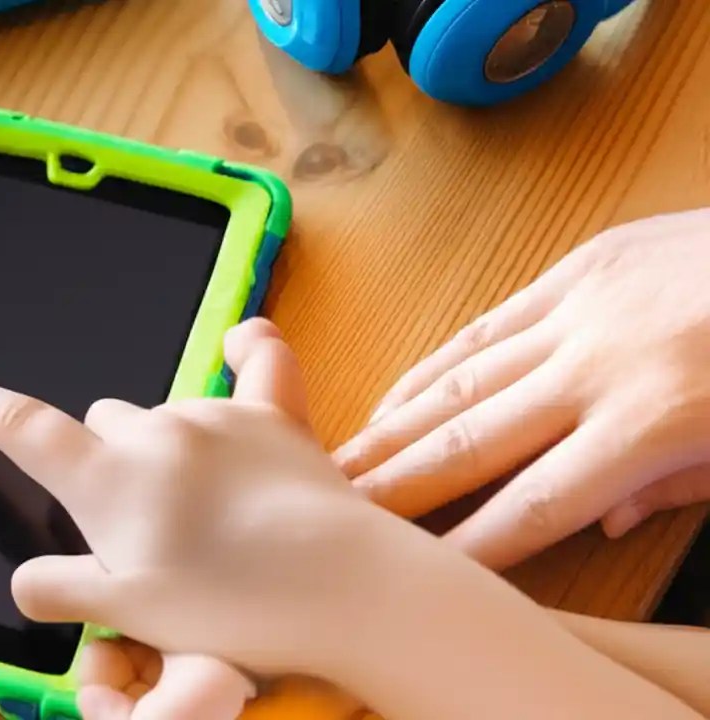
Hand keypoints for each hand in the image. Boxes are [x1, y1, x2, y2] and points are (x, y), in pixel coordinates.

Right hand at [0, 319, 419, 716]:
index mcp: (105, 477)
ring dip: (168, 447)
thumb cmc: (229, 606)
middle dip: (109, 463)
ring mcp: (213, 414)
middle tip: (144, 527)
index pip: (20, 428)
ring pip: (164, 413)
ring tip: (213, 513)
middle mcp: (152, 430)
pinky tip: (240, 344)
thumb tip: (25, 584)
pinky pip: (256, 361)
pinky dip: (245, 353)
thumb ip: (62, 591)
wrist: (336, 586)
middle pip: (102, 425)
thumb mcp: (127, 613)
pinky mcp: (273, 413)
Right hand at [336, 209, 709, 568]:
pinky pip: (490, 323)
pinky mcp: (582, 264)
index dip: (471, 545)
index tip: (418, 573)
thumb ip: (682, 486)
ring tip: (341, 457)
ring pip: (464, 378)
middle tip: (333, 509)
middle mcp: (598, 366)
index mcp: (655, 420)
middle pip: (473, 441)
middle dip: (397, 483)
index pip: (536, 505)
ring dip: (395, 423)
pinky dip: (437, 362)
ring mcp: (581, 307)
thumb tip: (604, 524)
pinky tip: (397, 391)